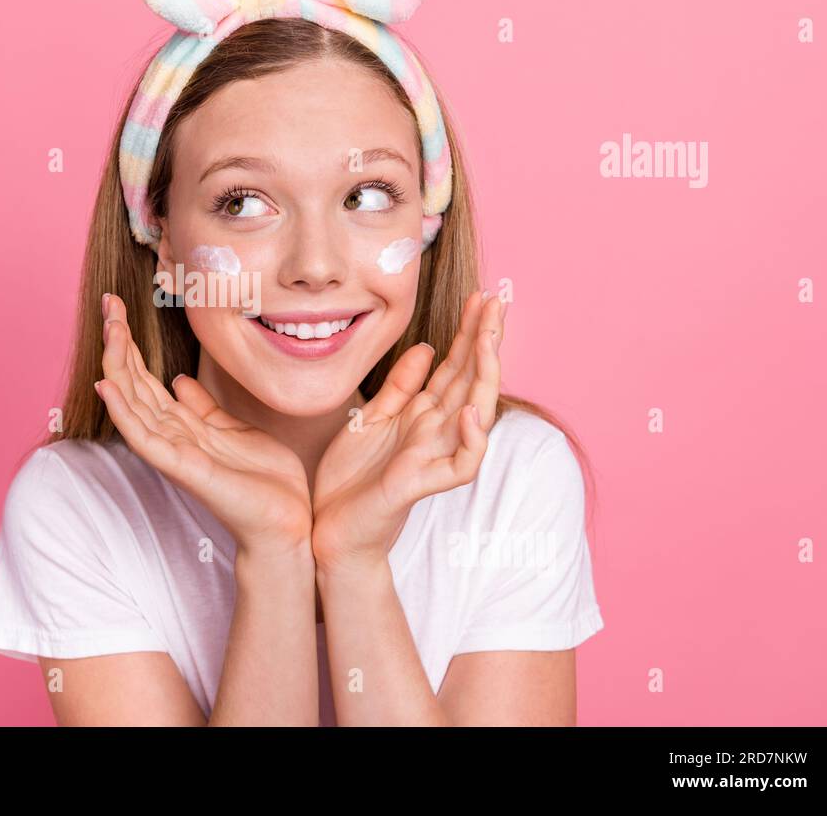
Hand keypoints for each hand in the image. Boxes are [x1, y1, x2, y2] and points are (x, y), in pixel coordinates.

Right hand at [94, 293, 312, 555]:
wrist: (286, 521)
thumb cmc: (264, 481)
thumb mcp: (234, 429)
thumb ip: (203, 407)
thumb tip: (178, 381)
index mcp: (182, 424)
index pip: (145, 377)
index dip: (130, 342)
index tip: (117, 306)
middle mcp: (171, 435)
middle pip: (133, 382)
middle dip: (120, 341)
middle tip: (108, 302)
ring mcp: (174, 452)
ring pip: (133, 403)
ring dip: (118, 364)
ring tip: (109, 329)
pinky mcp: (184, 468)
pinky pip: (145, 437)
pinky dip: (123, 411)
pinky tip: (108, 385)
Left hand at [310, 290, 504, 573]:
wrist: (329, 530)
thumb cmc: (351, 479)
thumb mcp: (371, 418)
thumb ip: (401, 386)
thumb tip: (428, 346)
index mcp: (423, 413)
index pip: (455, 365)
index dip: (470, 332)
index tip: (483, 296)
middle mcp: (435, 432)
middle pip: (470, 380)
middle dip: (485, 341)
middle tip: (497, 302)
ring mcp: (431, 457)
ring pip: (474, 415)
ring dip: (485, 379)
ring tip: (490, 342)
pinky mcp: (419, 484)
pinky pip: (460, 466)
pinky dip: (472, 442)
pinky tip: (472, 415)